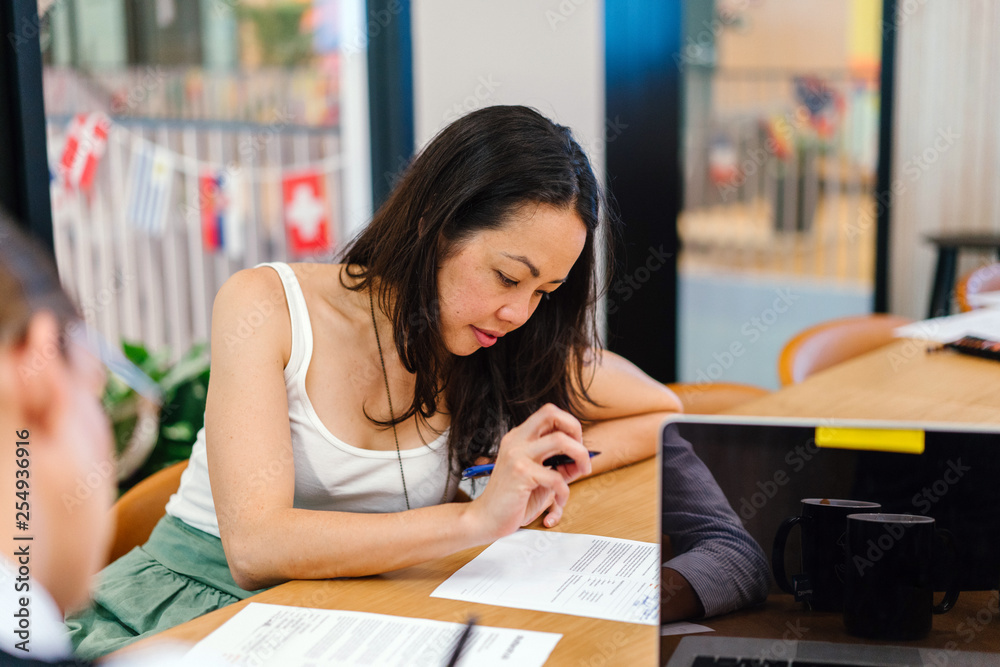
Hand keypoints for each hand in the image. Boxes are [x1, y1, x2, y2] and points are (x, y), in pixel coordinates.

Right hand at [467, 404, 591, 539]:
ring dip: (580, 455)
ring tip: (582, 472)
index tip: (577, 446)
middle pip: (551, 413)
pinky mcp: (520, 473)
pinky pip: (556, 477)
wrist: (487, 519)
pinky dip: (564, 491)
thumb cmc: (513, 500)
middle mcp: (516, 441)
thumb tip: (583, 459)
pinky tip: (559, 500)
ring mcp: (517, 455)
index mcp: (519, 437)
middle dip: (575, 429)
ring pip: (560, 440)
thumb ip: (559, 466)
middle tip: (582, 453)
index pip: (548, 413)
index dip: (569, 425)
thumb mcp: (539, 477)